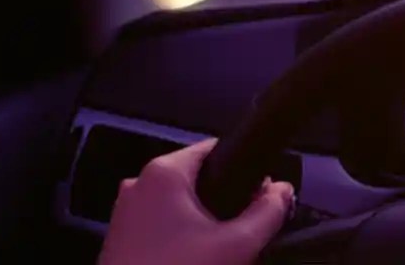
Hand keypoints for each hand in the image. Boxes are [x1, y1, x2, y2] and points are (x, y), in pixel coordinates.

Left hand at [99, 139, 293, 264]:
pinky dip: (184, 238)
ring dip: (206, 224)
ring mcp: (126, 213)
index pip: (217, 149)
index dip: (247, 170)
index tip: (263, 197)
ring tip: (222, 253)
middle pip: (200, 179)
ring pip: (181, 205)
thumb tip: (283, 190)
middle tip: (246, 232)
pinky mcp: (120, 239)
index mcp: (164, 172)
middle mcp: (139, 184)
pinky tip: (197, 261)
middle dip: (227, 202)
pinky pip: (163, 225)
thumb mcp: (237, 245)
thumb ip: (269, 211)